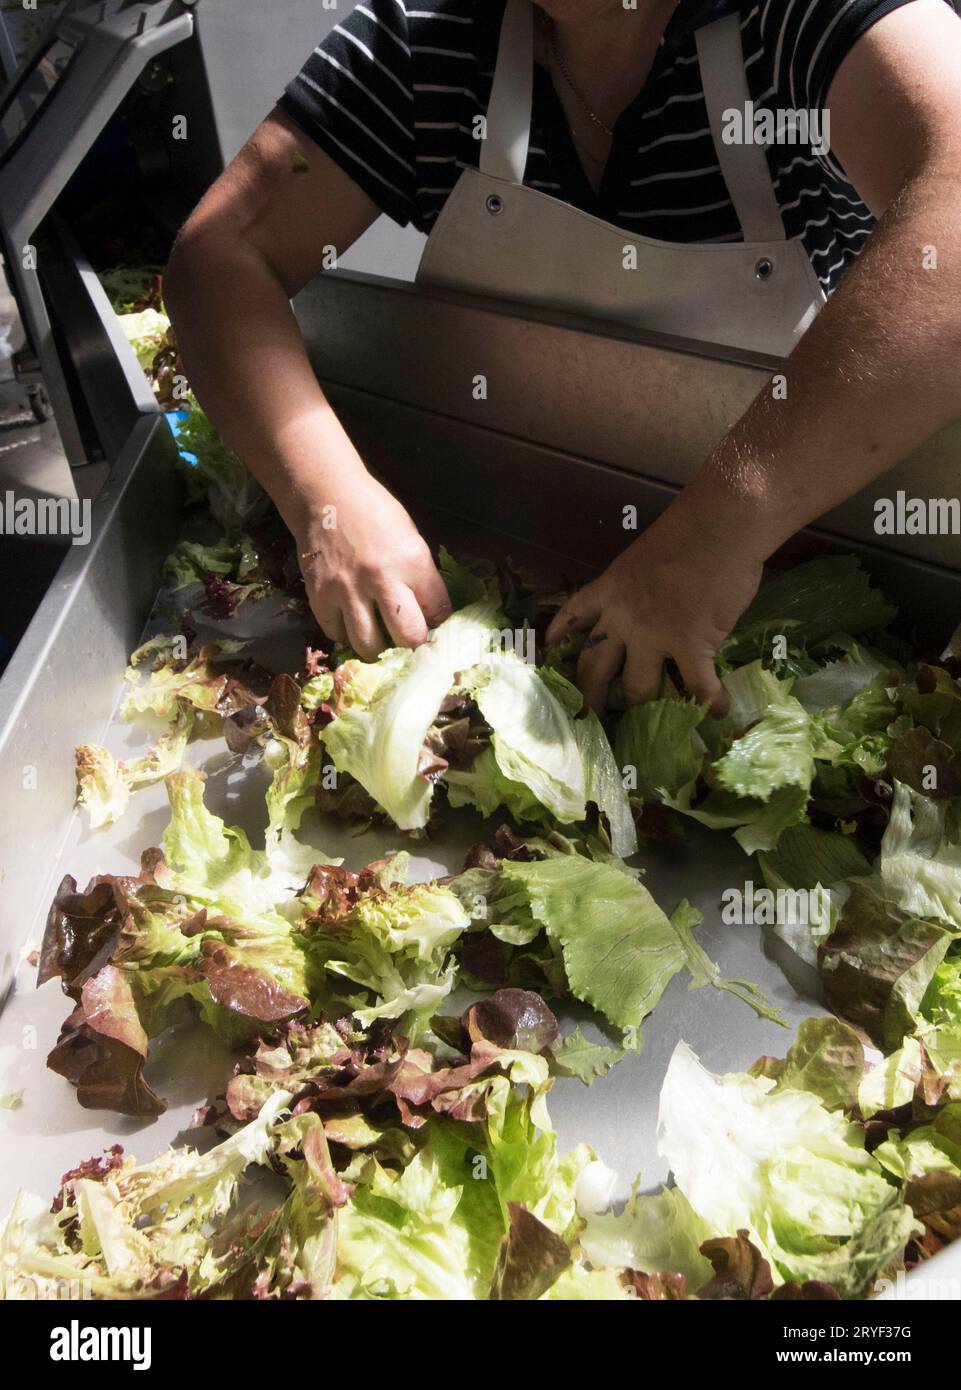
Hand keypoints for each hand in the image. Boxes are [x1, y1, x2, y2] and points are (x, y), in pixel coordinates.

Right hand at [296, 472, 450, 657]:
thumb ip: (421, 577)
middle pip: (408, 637)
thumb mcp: (410, 538)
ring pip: (369, 646)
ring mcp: (348, 591)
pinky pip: (336, 634)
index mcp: (412, 561)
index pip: (438, 610)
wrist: (326, 496)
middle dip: (413, 645)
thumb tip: (432, 614)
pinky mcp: (320, 597)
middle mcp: (381, 580)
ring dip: (379, 649)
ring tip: (381, 641)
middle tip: (409, 641)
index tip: (433, 623)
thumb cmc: (374, 513)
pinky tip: (353, 626)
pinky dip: (347, 635)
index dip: (439, 622)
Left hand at [546, 500, 764, 713]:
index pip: (575, 614)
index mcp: (612, 589)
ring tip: (653, 725)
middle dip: (591, 695)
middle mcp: (624, 619)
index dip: (560, 633)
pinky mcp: (691, 646)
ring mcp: (655, 636)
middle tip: (589, 717)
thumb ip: (642, 584)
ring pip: (638, 686)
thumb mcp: (646, 554)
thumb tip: (658, 600)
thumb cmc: (689, 529)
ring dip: (646, 707)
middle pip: (595, 666)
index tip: (551, 650)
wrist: (720, 526)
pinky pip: (698, 687)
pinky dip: (710, 702)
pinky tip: (719, 713)